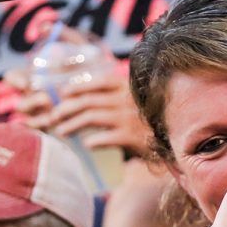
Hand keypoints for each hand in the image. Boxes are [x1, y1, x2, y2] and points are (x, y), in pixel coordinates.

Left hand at [7, 70, 151, 155]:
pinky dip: (92, 141)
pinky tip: (86, 145)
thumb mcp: (135, 103)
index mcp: (128, 88)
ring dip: (72, 124)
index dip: (79, 86)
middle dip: (67, 108)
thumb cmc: (148, 123)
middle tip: (54, 116)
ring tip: (61, 131)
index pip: (100, 81)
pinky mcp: (131, 137)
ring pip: (92, 117)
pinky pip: (104, 137)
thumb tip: (82, 100)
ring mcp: (129, 118)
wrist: (171, 143)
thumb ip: (115, 99)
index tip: (63, 92)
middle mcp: (127, 100)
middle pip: (89, 100)